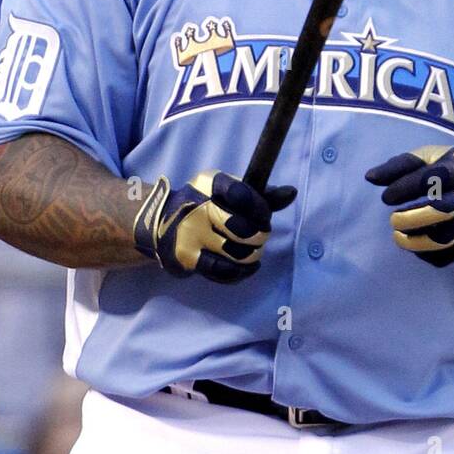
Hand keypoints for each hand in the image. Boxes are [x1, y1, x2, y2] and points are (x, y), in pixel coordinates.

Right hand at [133, 171, 295, 282]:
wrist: (161, 223)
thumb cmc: (207, 205)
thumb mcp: (230, 193)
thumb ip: (261, 195)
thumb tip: (291, 193)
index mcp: (210, 183)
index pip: (240, 193)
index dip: (260, 207)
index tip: (264, 216)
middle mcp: (197, 206)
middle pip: (243, 227)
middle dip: (260, 233)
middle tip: (260, 234)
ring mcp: (191, 233)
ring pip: (237, 252)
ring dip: (253, 253)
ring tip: (254, 250)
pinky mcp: (187, 257)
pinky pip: (223, 270)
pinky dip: (242, 270)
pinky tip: (248, 265)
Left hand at [365, 145, 453, 267]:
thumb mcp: (439, 157)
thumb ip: (404, 164)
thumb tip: (369, 178)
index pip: (432, 178)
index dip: (405, 187)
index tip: (386, 198)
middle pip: (440, 211)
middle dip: (410, 218)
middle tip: (394, 219)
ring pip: (443, 238)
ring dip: (415, 242)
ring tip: (399, 236)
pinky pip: (447, 256)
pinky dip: (426, 254)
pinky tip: (417, 245)